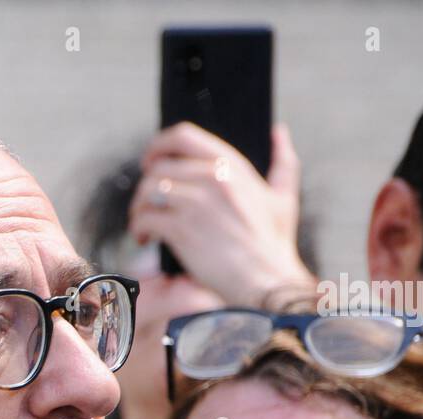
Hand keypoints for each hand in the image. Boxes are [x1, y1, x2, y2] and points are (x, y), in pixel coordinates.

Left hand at [128, 122, 314, 306]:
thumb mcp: (283, 197)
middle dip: (145, 185)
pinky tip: (145, 238)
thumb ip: (282, 162)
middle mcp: (212, 177)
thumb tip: (279, 132)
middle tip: (145, 203)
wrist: (267, 282)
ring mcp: (196, 203)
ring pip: (148, 190)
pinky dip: (139, 228)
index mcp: (232, 166)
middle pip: (158, 166)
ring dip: (139, 207)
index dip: (159, 145)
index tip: (151, 161)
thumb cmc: (274, 246)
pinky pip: (145, 217)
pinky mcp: (182, 229)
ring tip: (143, 222)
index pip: (183, 136)